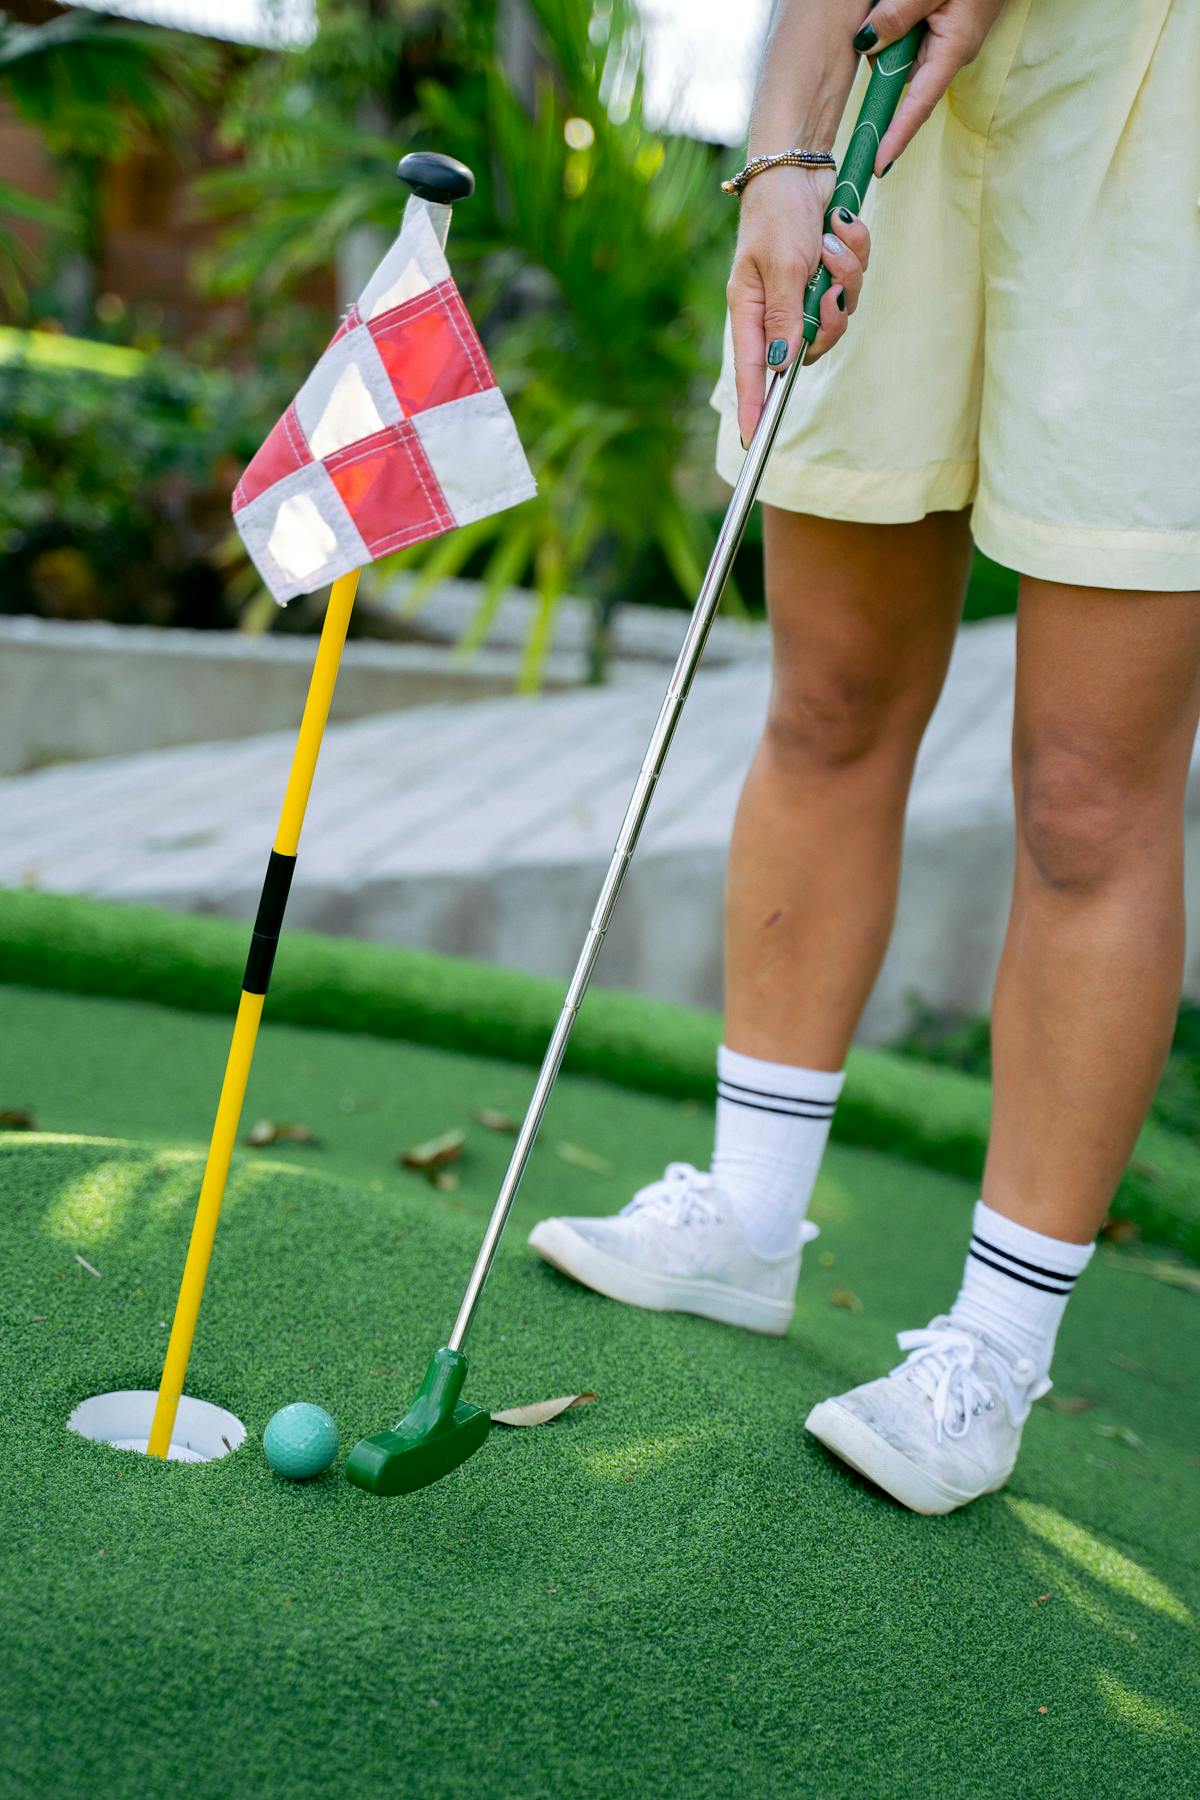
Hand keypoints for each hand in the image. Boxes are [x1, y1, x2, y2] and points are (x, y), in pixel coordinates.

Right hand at [726, 166, 872, 444]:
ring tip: (834, 239)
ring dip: (848, 275)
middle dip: (831, 316)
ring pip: (840, 313)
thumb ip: (786, 315)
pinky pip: (855, 284)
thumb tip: (783, 365)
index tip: (753, 442)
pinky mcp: (828, 274)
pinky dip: (857, 256)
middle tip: (830, 285)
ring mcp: (804, 293)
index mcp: (751, 310)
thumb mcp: (783, 264)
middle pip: (812, 347)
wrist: (800, 163)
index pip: (751, 371)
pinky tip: (843, 226)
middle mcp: (777, 309)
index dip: (754, 407)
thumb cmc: (778, 211)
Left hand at [854, 0, 1007, 170]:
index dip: (896, 137)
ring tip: (897, 2)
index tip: (878, 165)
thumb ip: (899, 14)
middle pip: (901, 76)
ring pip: (902, 54)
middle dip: (883, 56)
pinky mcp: (944, 32)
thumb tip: (867, 44)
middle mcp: (949, 57)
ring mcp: (947, 46)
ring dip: (892, 33)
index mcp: (951, 52)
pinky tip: (904, 3)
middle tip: (882, 12)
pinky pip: (911, 37)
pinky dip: (901, 23)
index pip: (918, 106)